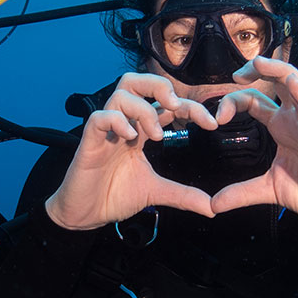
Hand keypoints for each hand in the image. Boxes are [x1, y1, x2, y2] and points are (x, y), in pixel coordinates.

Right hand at [44, 73, 219, 229]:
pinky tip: (130, 137)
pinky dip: (117, 121)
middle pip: (136, 82)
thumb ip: (183, 195)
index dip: (190, 107)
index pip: (165, 105)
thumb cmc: (113, 196)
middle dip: (159, 86)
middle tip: (175, 106)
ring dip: (143, 109)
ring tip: (155, 135)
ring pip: (120, 94)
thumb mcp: (155, 193)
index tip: (212, 123)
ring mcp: (105, 131)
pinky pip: (99, 118)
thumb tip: (212, 208)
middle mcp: (123, 124)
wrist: (85, 216)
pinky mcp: (89, 142)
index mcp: (139, 131)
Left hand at [208, 56, 297, 220]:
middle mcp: (294, 119)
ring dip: (279, 72)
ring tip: (260, 63)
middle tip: (237, 73)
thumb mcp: (267, 190)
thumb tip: (213, 205)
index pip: (254, 100)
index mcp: (280, 126)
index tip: (218, 116)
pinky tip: (295, 85)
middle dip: (259, 69)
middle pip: (278, 81)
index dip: (234, 100)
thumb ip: (240, 193)